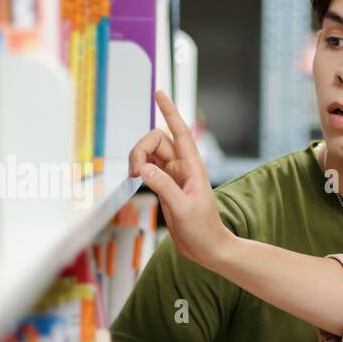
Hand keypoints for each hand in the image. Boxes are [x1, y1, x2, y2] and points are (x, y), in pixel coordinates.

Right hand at [130, 90, 236, 269]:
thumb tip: (144, 169)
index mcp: (193, 167)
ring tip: (135, 177)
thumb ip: (164, 187)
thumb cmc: (203, 230)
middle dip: (141, 148)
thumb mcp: (183, 208)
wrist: (207, 248)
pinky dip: (138, 168)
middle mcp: (183, 167)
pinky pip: (148, 167)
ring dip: (137, 158)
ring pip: (150, 153)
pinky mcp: (166, 186)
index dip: (170, 111)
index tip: (160, 93)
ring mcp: (173, 175)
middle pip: (156, 140)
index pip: (179, 131)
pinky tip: (135, 178)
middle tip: (136, 172)